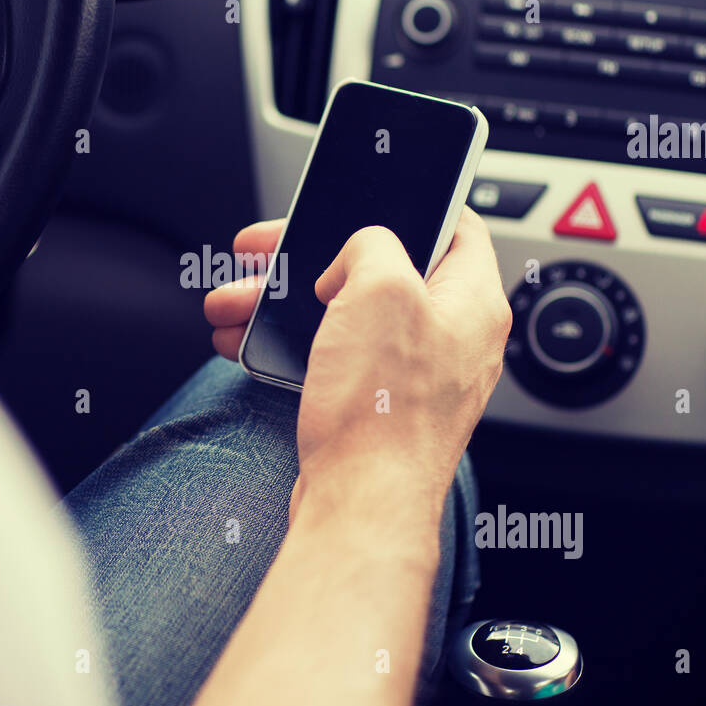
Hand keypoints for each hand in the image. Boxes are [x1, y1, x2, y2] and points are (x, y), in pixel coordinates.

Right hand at [203, 211, 510, 523]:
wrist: (360, 507)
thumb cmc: (383, 411)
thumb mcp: (379, 288)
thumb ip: (373, 244)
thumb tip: (360, 252)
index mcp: (472, 300)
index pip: (455, 225)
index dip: (408, 203)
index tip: (364, 198)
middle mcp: (453, 337)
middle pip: (382, 271)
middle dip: (311, 259)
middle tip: (265, 252)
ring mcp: (418, 376)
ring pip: (347, 316)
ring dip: (286, 303)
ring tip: (233, 303)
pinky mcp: (383, 409)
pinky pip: (337, 359)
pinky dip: (294, 345)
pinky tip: (247, 343)